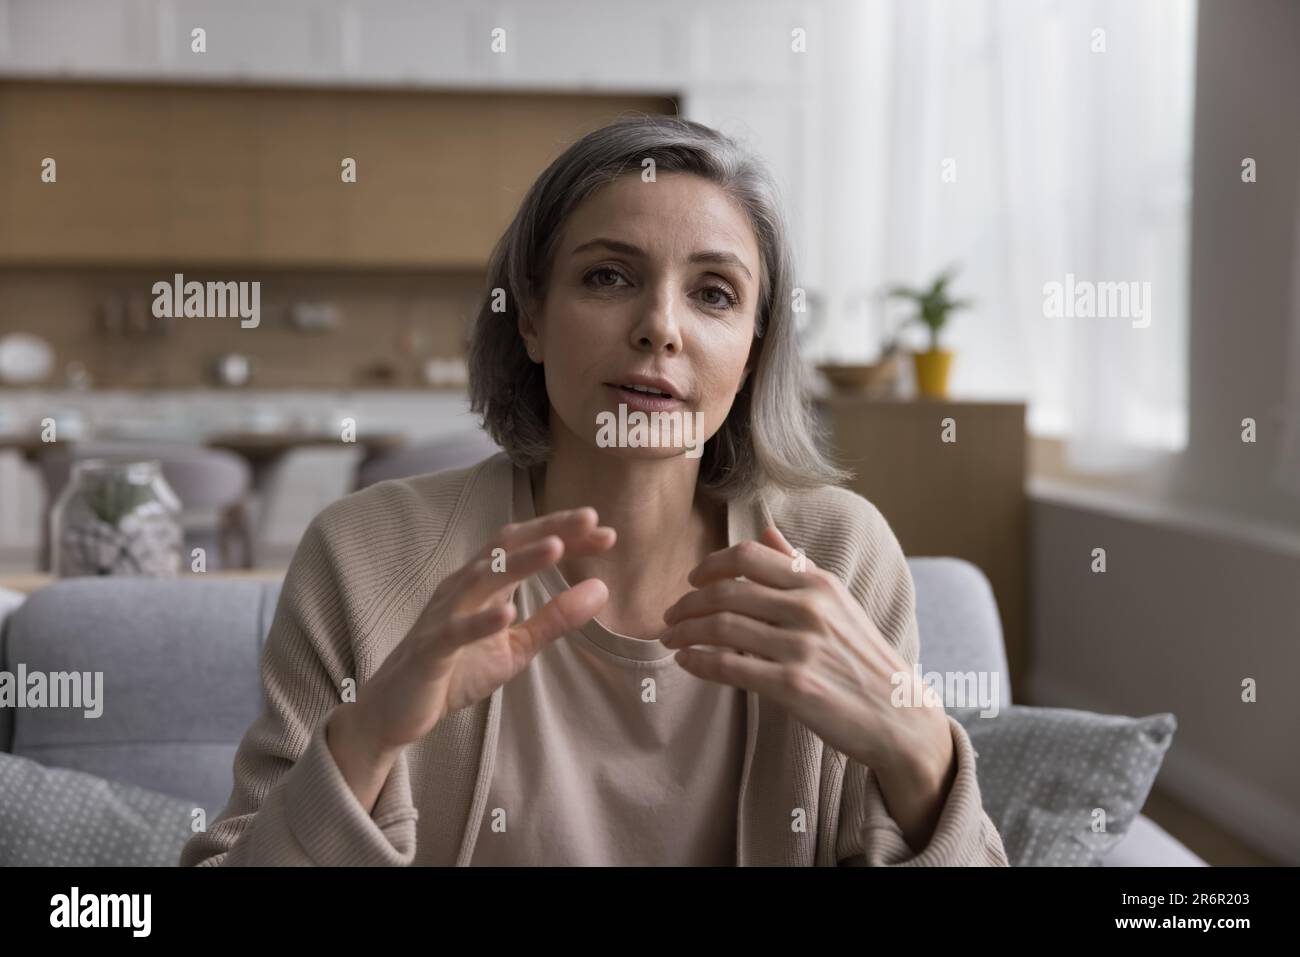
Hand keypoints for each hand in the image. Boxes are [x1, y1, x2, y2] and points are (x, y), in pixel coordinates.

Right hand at [347, 507, 614, 754]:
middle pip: (505, 547)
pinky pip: (455, 630)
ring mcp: (443, 615)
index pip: (526, 546)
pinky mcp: (430, 650)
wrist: (397, 710)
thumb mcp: (516, 646)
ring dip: (519, 562)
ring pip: (481, 579)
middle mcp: (462, 588)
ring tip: (556, 548)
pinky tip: (507, 613)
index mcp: (484, 584)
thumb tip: (603, 589)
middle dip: (548, 530)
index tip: (606, 531)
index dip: (565, 535)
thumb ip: (556, 619)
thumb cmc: (456, 670)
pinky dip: (480, 620)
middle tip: (590, 518)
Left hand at [660, 525, 949, 782]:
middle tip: (670, 615)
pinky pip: (730, 667)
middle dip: (688, 603)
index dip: (711, 564)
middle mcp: (810, 608)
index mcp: (819, 583)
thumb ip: (799, 566)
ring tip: (670, 639)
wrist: (900, 716)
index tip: (692, 580)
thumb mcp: (839, 603)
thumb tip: (767, 530)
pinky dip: (699, 662)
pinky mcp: (793, 686)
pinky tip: (686, 662)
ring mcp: (802, 647)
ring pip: (722, 627)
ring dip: (686, 632)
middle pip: (728, 591)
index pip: (749, 556)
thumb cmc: (864, 659)